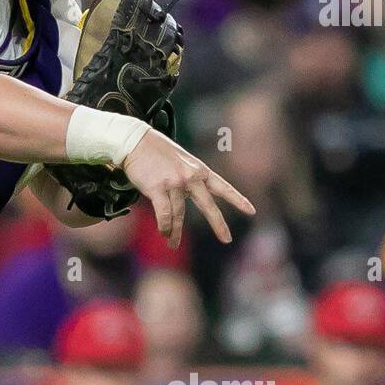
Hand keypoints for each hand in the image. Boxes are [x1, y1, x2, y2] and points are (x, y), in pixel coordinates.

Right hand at [122, 128, 254, 248]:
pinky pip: (164, 213)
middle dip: (218, 224)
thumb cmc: (154, 151)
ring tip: (172, 244)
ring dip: (174, 232)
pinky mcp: (157, 188)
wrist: (133, 140)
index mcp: (199, 170)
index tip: (251, 211)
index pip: (223, 187)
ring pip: (178, 215)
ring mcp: (174, 183)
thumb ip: (188, 179)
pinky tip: (164, 233)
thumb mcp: (180, 161)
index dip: (238, 200)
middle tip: (227, 240)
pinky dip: (164, 226)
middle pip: (208, 205)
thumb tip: (184, 204)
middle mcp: (190, 177)